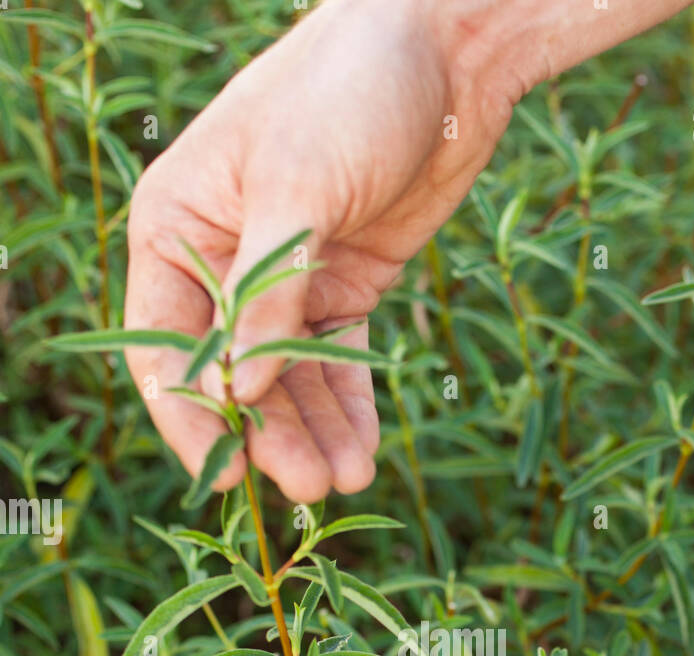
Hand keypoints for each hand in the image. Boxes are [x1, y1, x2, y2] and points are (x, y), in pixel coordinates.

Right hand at [124, 0, 520, 501]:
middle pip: (234, 374)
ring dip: (313, 433)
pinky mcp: (343, 287)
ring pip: (288, 379)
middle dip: (269, 434)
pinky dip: (348, 409)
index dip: (192, 414)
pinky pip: (337, 363)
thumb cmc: (349, 92)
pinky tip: (362, 453)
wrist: (448, 52)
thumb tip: (245, 392)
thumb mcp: (299, 190)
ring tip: (345, 480)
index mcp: (178, 224)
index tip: (227, 475)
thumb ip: (268, 293)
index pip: (167, 342)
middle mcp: (222, 259)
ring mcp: (286, 279)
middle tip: (307, 487)